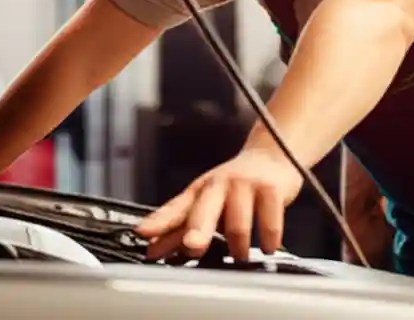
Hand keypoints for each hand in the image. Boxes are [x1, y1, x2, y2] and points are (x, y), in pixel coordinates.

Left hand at [135, 148, 302, 262]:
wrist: (271, 158)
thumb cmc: (235, 187)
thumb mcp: (206, 204)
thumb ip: (181, 229)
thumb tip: (152, 251)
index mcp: (198, 191)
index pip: (175, 208)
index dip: (158, 222)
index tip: (143, 233)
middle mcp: (218, 185)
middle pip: (204, 210)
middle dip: (197, 229)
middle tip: (192, 246)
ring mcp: (244, 185)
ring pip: (237, 223)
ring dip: (238, 246)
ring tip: (240, 255)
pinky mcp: (270, 189)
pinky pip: (269, 222)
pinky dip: (268, 238)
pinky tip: (269, 246)